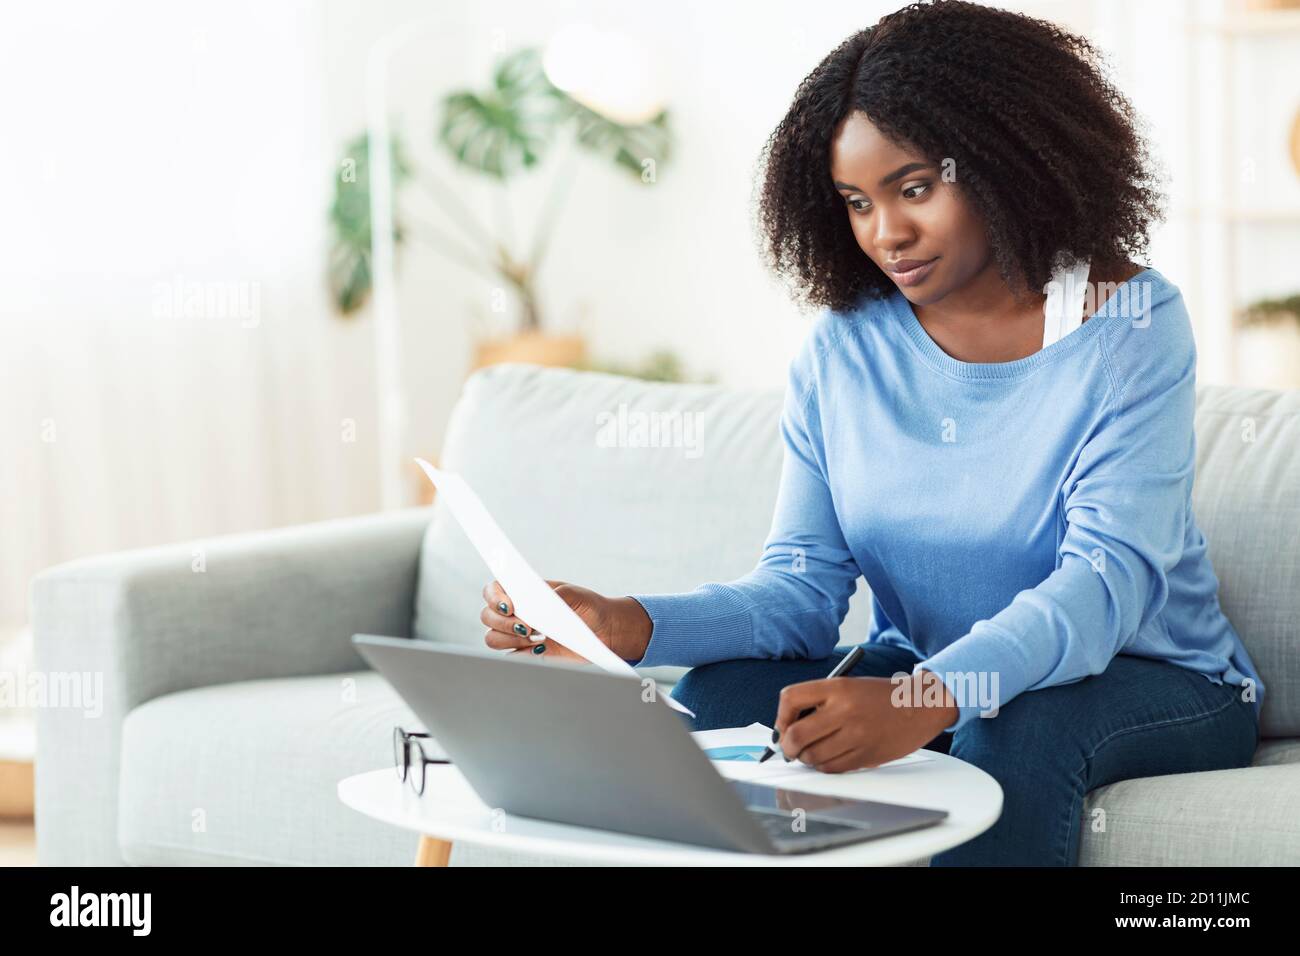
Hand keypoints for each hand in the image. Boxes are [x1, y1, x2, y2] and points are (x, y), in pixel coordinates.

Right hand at [480, 579, 651, 664]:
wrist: (603, 630)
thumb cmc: (586, 606)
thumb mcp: (575, 594)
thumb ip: (555, 596)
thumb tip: (536, 608)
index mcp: (522, 591)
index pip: (493, 590)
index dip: (495, 597)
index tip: (511, 606)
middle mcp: (515, 612)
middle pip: (487, 616)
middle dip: (504, 623)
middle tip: (529, 627)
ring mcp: (518, 634)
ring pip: (492, 638)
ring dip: (510, 639)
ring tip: (537, 638)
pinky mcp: (526, 654)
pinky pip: (509, 656)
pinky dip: (520, 653)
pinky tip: (541, 648)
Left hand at [773, 670, 957, 772]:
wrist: (920, 705)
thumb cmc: (880, 697)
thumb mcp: (848, 686)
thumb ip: (819, 702)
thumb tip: (787, 729)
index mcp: (838, 687)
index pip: (791, 698)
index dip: (780, 716)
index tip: (782, 726)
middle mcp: (845, 710)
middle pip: (796, 734)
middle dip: (787, 746)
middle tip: (789, 748)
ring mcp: (856, 734)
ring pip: (813, 756)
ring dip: (806, 758)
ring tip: (811, 752)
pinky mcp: (866, 755)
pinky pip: (833, 768)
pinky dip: (824, 767)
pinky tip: (828, 758)